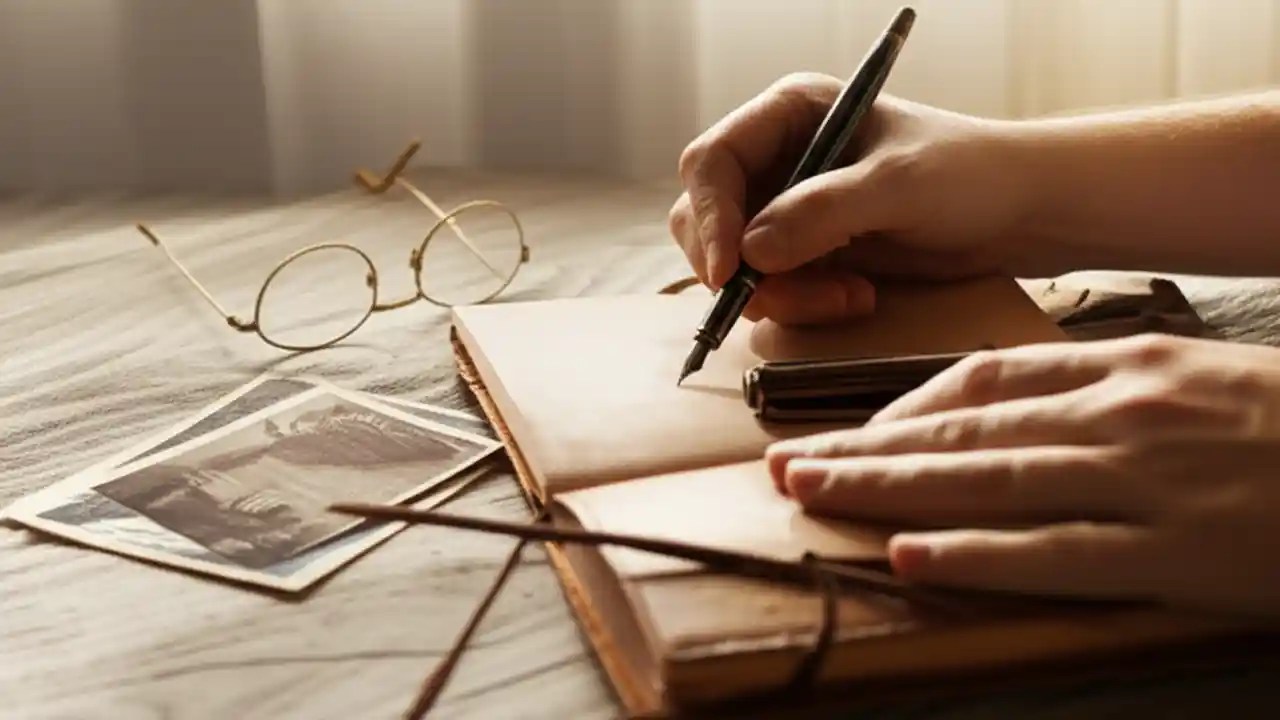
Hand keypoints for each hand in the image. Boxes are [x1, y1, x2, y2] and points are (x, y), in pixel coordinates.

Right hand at [668, 72, 1036, 325]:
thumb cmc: (971, 175)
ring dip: (782, 293)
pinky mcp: (806, 251)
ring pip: (735, 264)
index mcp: (790, 114)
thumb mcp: (898, 186)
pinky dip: (803, 303)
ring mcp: (788, 207)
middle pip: (707, 217)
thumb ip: (823, 213)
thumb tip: (749, 253)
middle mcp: (778, 158)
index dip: (709, 216)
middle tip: (783, 298)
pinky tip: (857, 297)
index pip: (712, 162)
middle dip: (740, 267)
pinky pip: (771, 288)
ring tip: (849, 297)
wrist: (1022, 212)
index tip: (730, 271)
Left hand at [765, 333, 1279, 618]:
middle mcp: (1120, 415)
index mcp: (1127, 365)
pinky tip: (910, 557)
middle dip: (867, 447)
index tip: (852, 428)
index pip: (987, 380)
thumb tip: (1009, 409)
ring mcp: (1142, 484)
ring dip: (889, 491)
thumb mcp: (1195, 376)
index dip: (905, 406)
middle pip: (966, 431)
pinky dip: (975, 557)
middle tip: (792, 462)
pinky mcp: (1170, 555)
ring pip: (987, 484)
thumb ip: (1102, 386)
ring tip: (814, 496)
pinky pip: (1052, 556)